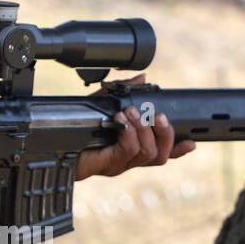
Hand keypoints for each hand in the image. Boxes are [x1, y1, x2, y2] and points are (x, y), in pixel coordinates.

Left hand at [75, 74, 195, 180]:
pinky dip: (129, 134)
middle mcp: (128, 159)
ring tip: (132, 112)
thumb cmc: (75, 126)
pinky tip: (121, 122)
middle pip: (161, 156)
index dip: (178, 149)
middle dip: (166, 134)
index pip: (161, 152)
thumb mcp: (102, 103)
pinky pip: (129, 151)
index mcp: (131, 148)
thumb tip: (143, 79)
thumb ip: (123, 91)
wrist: (52, 145)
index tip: (192, 142)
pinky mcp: (108, 165)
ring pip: (148, 153)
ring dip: (144, 129)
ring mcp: (120, 165)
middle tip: (158, 115)